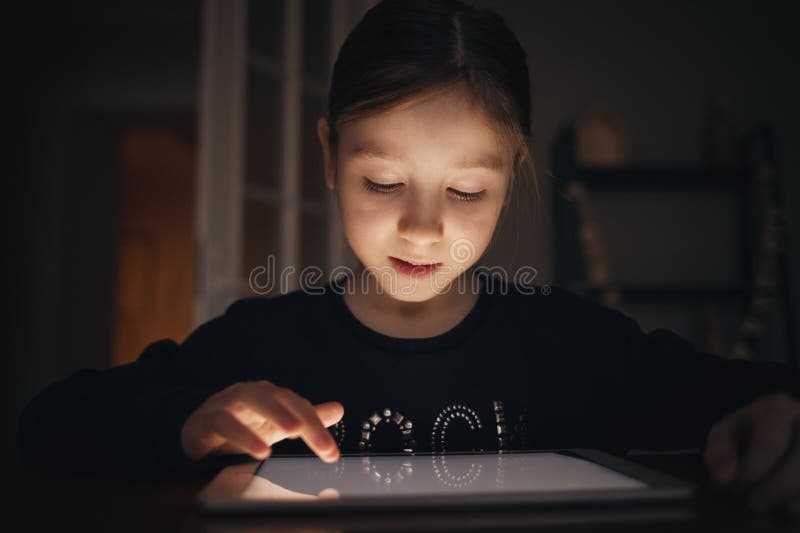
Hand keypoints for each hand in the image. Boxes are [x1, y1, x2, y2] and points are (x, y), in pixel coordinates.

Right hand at [181, 380, 343, 462]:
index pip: (299, 405)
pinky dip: (242, 434)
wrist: (198, 430)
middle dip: (305, 419)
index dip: (318, 426)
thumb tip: (338, 409)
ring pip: (253, 398)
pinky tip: (259, 450)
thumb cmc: (242, 424)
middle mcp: (253, 393)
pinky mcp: (208, 418)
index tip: (331, 453)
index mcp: (271, 395)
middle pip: (282, 398)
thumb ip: (306, 418)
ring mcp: (229, 402)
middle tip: (323, 444)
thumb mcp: (276, 424)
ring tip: (293, 431)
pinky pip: (225, 421)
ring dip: (274, 413)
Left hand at [704, 392, 799, 515]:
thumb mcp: (727, 434)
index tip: (736, 488)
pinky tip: (793, 507)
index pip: (771, 443)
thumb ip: (719, 453)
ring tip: (775, 507)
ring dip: (794, 501)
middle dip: (774, 490)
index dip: (753, 472)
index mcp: (778, 407)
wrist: (781, 430)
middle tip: (754, 504)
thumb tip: (723, 480)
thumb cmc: (749, 433)